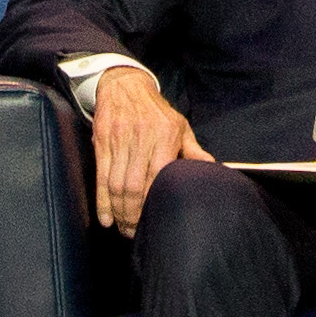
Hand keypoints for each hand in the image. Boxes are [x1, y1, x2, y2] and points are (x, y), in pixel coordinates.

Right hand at [84, 65, 212, 236]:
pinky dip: (102, 200)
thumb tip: (213, 170)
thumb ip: (193, 151)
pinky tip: (105, 218)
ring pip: (117, 183)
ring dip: (119, 211)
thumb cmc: (156, 111)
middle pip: (135, 185)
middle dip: (134, 214)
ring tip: (123, 228)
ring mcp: (119, 139)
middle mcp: (141, 137)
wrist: (124, 84)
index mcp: (165, 135)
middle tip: (135, 232)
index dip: (155, 201)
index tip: (155, 221)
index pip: (159, 175)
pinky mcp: (102, 140)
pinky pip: (101, 175)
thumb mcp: (180, 126)